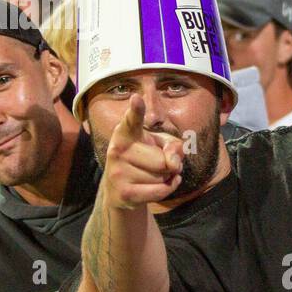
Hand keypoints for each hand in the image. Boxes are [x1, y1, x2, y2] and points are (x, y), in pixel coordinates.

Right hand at [101, 94, 184, 211]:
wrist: (121, 192)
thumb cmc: (144, 160)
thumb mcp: (160, 145)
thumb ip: (173, 146)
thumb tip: (174, 164)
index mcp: (124, 133)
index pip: (132, 120)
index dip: (135, 110)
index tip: (136, 98)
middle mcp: (116, 150)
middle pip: (162, 159)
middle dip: (167, 164)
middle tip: (155, 164)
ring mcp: (118, 172)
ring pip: (162, 176)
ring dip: (166, 177)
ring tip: (151, 175)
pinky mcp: (124, 193)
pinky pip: (160, 190)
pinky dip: (169, 188)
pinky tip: (163, 185)